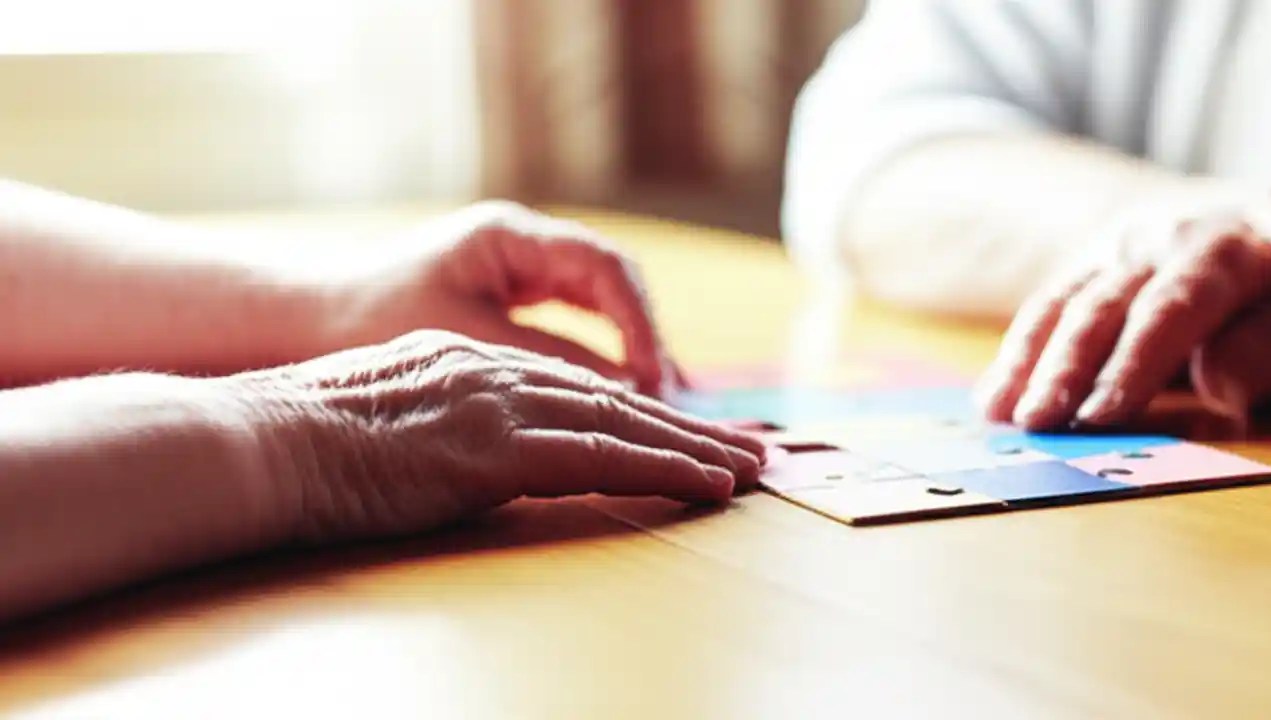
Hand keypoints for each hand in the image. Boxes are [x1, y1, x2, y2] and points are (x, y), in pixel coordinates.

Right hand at [228, 330, 763, 542]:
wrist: (262, 443)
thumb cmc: (305, 442)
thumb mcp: (387, 414)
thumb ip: (445, 419)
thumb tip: (468, 448)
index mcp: (471, 363)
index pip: (575, 387)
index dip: (640, 411)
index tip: (686, 431)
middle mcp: (496, 372)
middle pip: (615, 396)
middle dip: (689, 424)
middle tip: (750, 445)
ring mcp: (499, 405)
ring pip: (623, 422)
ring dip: (695, 447)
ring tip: (750, 467)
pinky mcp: (497, 446)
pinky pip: (601, 457)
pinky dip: (664, 468)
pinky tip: (708, 484)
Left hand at [323, 201, 680, 396]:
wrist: (305, 318)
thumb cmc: (370, 321)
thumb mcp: (463, 342)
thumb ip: (545, 358)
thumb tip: (625, 390)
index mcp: (509, 237)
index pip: (603, 268)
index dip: (638, 323)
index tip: (654, 378)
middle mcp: (521, 245)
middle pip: (612, 284)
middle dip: (647, 339)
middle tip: (670, 395)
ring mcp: (515, 270)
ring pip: (598, 306)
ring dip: (630, 352)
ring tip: (663, 405)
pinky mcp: (506, 301)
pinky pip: (571, 326)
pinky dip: (598, 361)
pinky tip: (619, 400)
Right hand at [976, 182, 1270, 428]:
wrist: (1260, 224)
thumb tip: (1219, 390)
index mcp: (1247, 243)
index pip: (1181, 303)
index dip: (1140, 359)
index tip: (1104, 413)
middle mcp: (1181, 234)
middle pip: (1117, 304)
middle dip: (1074, 366)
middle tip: (1040, 423)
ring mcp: (1132, 244)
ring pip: (1075, 306)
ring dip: (1038, 365)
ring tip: (1009, 417)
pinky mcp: (1095, 261)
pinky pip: (1051, 306)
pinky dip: (1019, 356)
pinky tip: (994, 400)